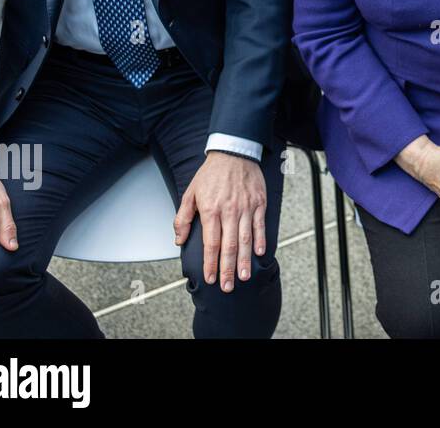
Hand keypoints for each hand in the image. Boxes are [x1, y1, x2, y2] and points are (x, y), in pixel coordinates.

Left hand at [174, 152, 267, 293]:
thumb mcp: (190, 193)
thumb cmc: (211, 174)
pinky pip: (260, 225)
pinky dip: (260, 240)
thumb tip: (179, 239)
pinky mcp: (259, 203)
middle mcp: (229, 211)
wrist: (233, 152)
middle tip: (227, 286)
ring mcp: (246, 207)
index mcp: (211, 210)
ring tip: (243, 276)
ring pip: (246, 239)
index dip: (210, 263)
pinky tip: (259, 254)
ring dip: (244, 260)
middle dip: (227, 269)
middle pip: (229, 246)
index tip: (210, 278)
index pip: (211, 243)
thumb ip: (183, 218)